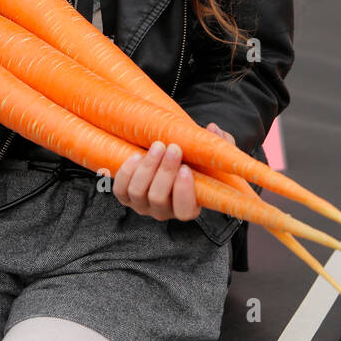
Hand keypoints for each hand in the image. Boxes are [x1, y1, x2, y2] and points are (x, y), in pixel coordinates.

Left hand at [113, 123, 234, 221]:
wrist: (170, 160)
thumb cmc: (194, 161)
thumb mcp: (210, 154)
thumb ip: (220, 143)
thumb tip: (213, 128)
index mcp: (188, 207)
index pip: (184, 211)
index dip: (183, 192)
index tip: (186, 169)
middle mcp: (163, 211)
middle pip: (158, 199)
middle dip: (165, 172)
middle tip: (173, 148)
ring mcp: (142, 205)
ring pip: (138, 193)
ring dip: (147, 168)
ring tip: (157, 146)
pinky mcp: (126, 197)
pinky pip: (120, 190)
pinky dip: (126, 173)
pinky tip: (136, 155)